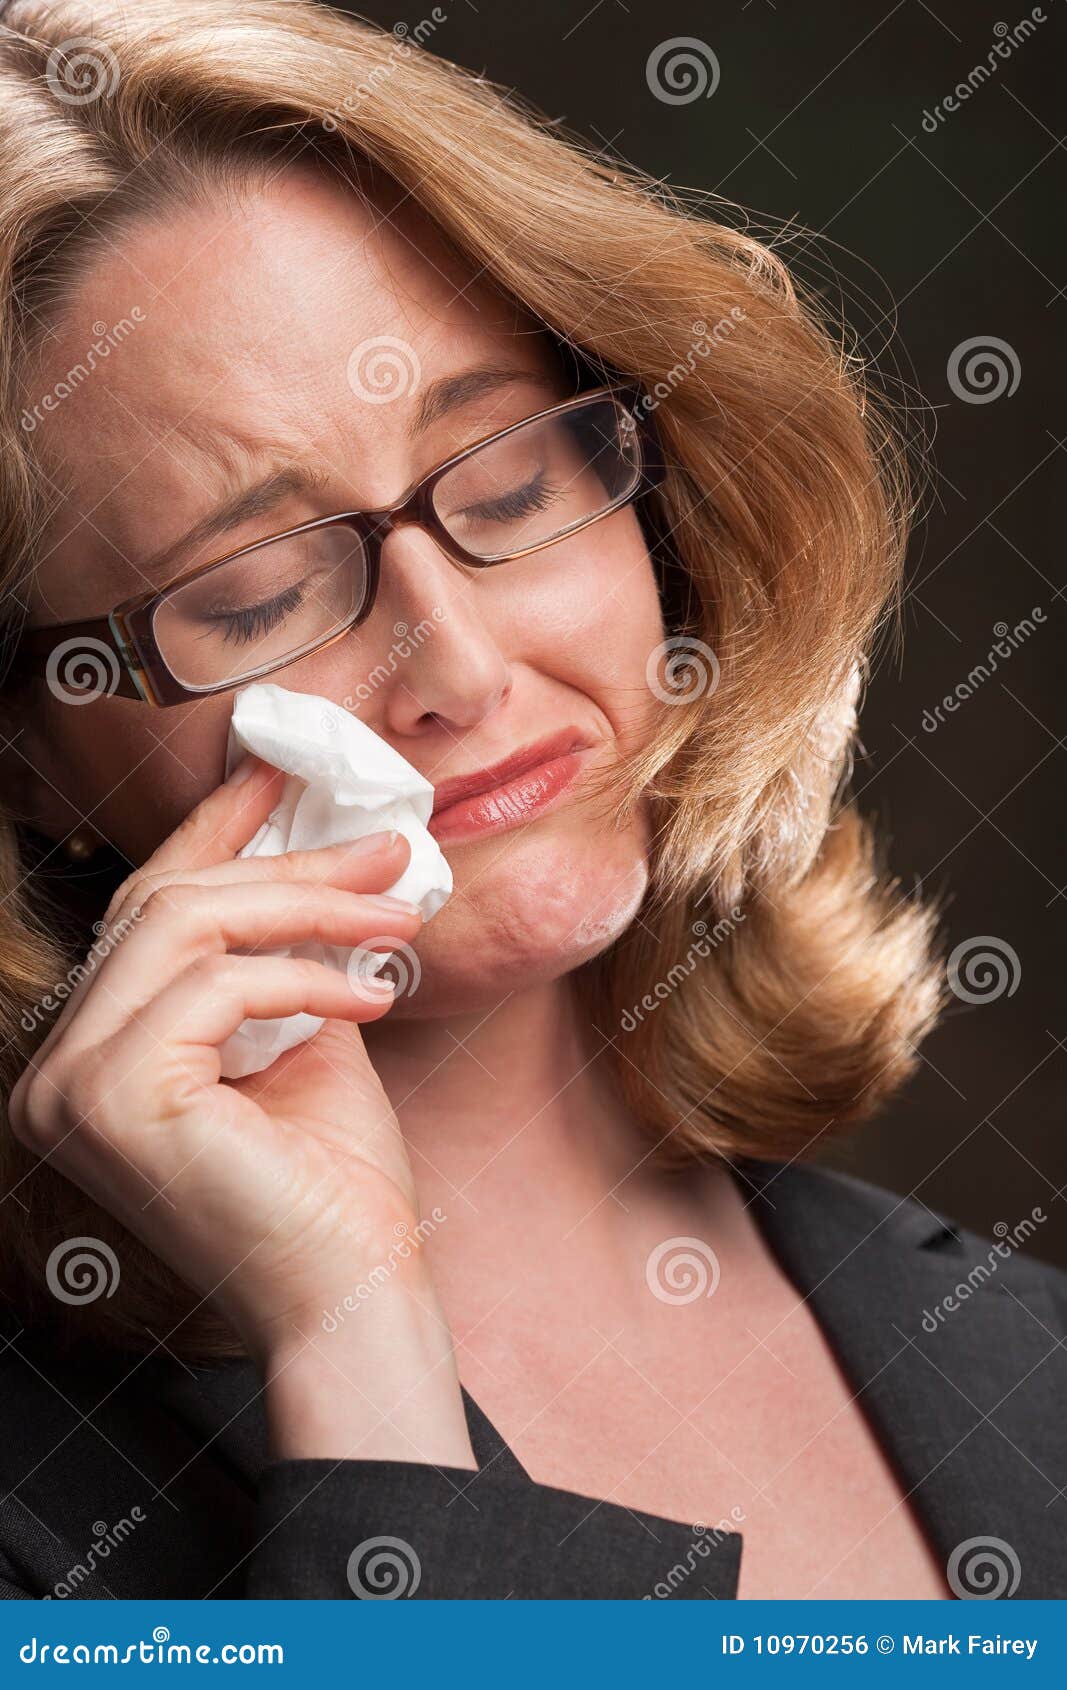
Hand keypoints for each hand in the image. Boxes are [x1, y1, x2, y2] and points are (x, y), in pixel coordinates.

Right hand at [8, 755, 473, 1465]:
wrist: (353, 1292)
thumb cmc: (330, 1181)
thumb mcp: (302, 1033)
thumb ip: (284, 949)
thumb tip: (322, 840)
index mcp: (94, 1053)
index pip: (148, 913)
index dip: (213, 829)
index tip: (276, 771)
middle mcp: (56, 1071)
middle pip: (166, 907)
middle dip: (286, 864)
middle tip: (385, 847)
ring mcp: (69, 1088)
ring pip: (187, 929)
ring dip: (310, 908)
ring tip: (398, 915)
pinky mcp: (111, 1098)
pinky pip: (215, 986)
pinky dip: (305, 977)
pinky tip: (370, 999)